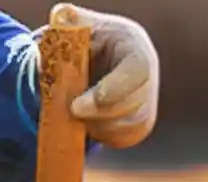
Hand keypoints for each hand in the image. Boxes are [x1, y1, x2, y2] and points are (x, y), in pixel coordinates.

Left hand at [49, 3, 159, 148]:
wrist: (84, 63)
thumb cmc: (77, 42)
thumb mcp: (71, 29)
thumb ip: (66, 25)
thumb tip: (60, 17)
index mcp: (132, 44)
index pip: (137, 70)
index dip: (113, 90)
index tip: (80, 105)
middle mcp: (147, 72)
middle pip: (135, 103)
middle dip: (99, 113)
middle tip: (71, 112)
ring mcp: (147, 98)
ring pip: (130, 124)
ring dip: (98, 125)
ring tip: (77, 113)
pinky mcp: (141, 120)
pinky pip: (125, 137)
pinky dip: (102, 135)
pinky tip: (87, 122)